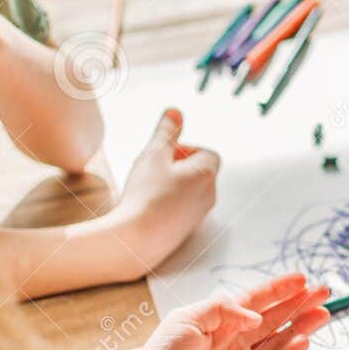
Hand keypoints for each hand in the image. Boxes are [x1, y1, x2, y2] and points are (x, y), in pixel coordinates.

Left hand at [87, 274, 330, 349]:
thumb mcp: (187, 320)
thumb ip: (223, 309)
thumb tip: (256, 316)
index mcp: (219, 322)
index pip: (256, 301)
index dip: (279, 289)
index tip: (302, 279)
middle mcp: (234, 341)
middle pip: (275, 319)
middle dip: (300, 304)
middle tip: (324, 292)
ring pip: (281, 343)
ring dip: (302, 327)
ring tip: (323, 313)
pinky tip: (303, 341)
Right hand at [109, 109, 218, 274]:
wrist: (137, 239)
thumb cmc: (147, 192)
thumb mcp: (154, 153)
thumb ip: (166, 131)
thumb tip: (175, 111)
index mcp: (207, 174)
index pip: (207, 152)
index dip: (184, 150)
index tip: (163, 156)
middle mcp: (210, 195)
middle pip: (199, 171)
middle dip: (177, 166)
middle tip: (152, 171)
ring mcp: (200, 215)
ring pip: (190, 191)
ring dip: (171, 184)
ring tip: (147, 189)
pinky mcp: (187, 231)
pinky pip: (182, 209)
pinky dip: (168, 203)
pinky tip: (147, 207)